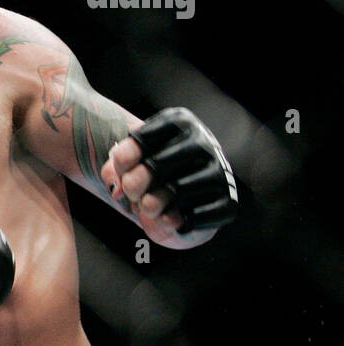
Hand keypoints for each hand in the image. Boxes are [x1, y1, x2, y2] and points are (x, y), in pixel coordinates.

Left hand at [101, 107, 236, 242]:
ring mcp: (220, 173)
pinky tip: (166, 218)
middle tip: (130, 193)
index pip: (144, 137)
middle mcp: (204, 143)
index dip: (124, 157)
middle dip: (134, 184)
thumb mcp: (132, 162)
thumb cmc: (154, 172)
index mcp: (180, 123)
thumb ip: (117, 168)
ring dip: (151, 205)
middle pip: (157, 165)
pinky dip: (173, 221)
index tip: (120, 166)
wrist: (189, 196)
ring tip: (146, 207)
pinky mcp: (228, 204)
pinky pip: (195, 216)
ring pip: (176, 191)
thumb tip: (118, 187)